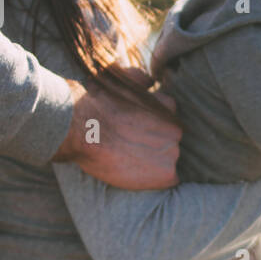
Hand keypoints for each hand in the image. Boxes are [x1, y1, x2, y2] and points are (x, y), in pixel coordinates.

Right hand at [53, 78, 182, 189]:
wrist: (83, 129)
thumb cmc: (97, 105)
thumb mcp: (120, 81)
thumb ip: (140, 79)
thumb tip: (151, 80)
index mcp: (170, 111)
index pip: (170, 122)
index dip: (153, 129)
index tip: (137, 132)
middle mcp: (177, 131)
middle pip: (171, 143)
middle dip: (155, 146)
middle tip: (131, 147)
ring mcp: (173, 153)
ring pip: (169, 161)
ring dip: (154, 163)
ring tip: (130, 159)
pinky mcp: (167, 174)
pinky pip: (168, 180)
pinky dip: (155, 180)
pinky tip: (135, 173)